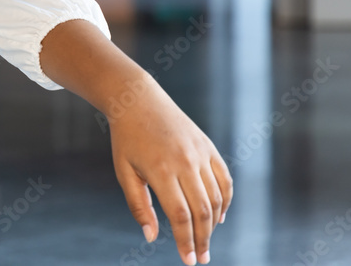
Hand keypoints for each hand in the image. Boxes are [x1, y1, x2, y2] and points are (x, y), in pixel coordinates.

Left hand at [108, 81, 232, 264]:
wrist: (138, 100)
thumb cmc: (126, 139)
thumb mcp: (124, 172)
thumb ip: (138, 206)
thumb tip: (151, 237)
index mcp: (161, 170)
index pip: (181, 216)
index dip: (186, 241)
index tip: (188, 261)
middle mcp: (185, 162)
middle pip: (202, 211)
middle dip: (203, 239)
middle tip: (201, 258)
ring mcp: (200, 153)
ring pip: (216, 198)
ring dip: (214, 224)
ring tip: (206, 240)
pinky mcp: (208, 147)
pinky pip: (224, 179)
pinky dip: (225, 201)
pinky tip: (218, 217)